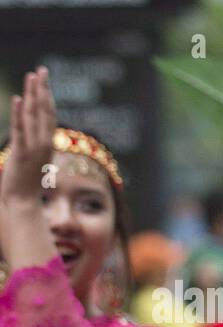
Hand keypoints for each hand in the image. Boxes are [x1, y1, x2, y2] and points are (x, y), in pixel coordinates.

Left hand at [1, 67, 55, 203]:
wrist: (24, 203)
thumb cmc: (26, 185)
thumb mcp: (33, 161)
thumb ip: (33, 146)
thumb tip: (31, 136)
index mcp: (48, 144)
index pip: (48, 115)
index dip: (46, 96)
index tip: (44, 80)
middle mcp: (44, 143)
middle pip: (44, 111)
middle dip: (42, 89)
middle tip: (41, 70)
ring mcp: (34, 148)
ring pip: (33, 116)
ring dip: (32, 95)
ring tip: (31, 77)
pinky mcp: (21, 153)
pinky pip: (20, 130)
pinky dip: (18, 114)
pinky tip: (17, 99)